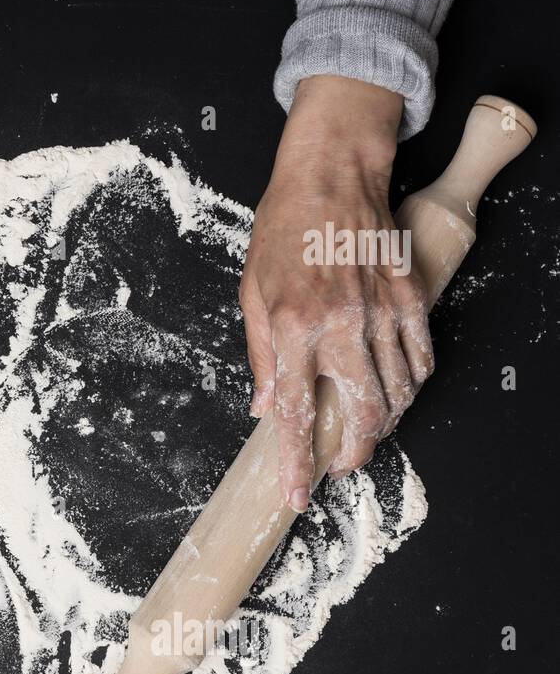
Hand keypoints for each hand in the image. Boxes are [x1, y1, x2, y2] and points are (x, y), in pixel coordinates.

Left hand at [240, 75, 433, 512]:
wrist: (330, 177)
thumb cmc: (283, 232)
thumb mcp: (251, 295)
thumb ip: (260, 356)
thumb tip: (266, 407)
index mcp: (292, 329)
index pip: (294, 414)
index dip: (296, 464)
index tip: (296, 496)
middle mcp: (340, 327)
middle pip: (361, 415)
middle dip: (352, 454)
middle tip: (339, 465)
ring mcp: (381, 314)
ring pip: (397, 393)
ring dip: (383, 425)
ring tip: (365, 433)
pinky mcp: (410, 299)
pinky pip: (421, 359)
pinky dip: (412, 386)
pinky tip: (397, 394)